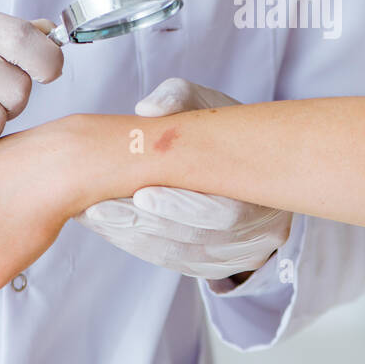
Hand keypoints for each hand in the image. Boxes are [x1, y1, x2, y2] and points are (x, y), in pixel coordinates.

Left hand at [76, 78, 290, 281]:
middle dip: (148, 225)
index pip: (226, 213)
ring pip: (184, 256)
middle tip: (102, 211)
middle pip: (201, 239)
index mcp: (268, 190)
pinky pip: (178, 262)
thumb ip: (178, 98)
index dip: (181, 207)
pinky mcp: (222, 265)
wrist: (242, 157)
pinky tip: (112, 227)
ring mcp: (245, 253)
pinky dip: (141, 245)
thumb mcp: (206, 103)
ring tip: (96, 217)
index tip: (139, 194)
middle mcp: (265, 229)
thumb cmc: (221, 129)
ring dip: (135, 238)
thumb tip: (148, 109)